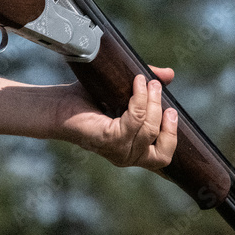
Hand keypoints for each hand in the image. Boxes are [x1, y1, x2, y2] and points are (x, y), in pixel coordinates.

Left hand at [57, 67, 177, 170]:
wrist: (60, 105)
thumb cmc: (89, 100)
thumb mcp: (125, 93)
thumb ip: (148, 87)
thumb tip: (169, 74)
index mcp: (134, 151)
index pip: (163, 159)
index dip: (173, 141)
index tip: (174, 114)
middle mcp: (129, 157)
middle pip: (163, 145)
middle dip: (164, 113)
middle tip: (156, 86)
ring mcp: (120, 152)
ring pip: (150, 129)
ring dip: (152, 102)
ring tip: (148, 81)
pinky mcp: (110, 141)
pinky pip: (135, 120)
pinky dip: (140, 100)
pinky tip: (137, 83)